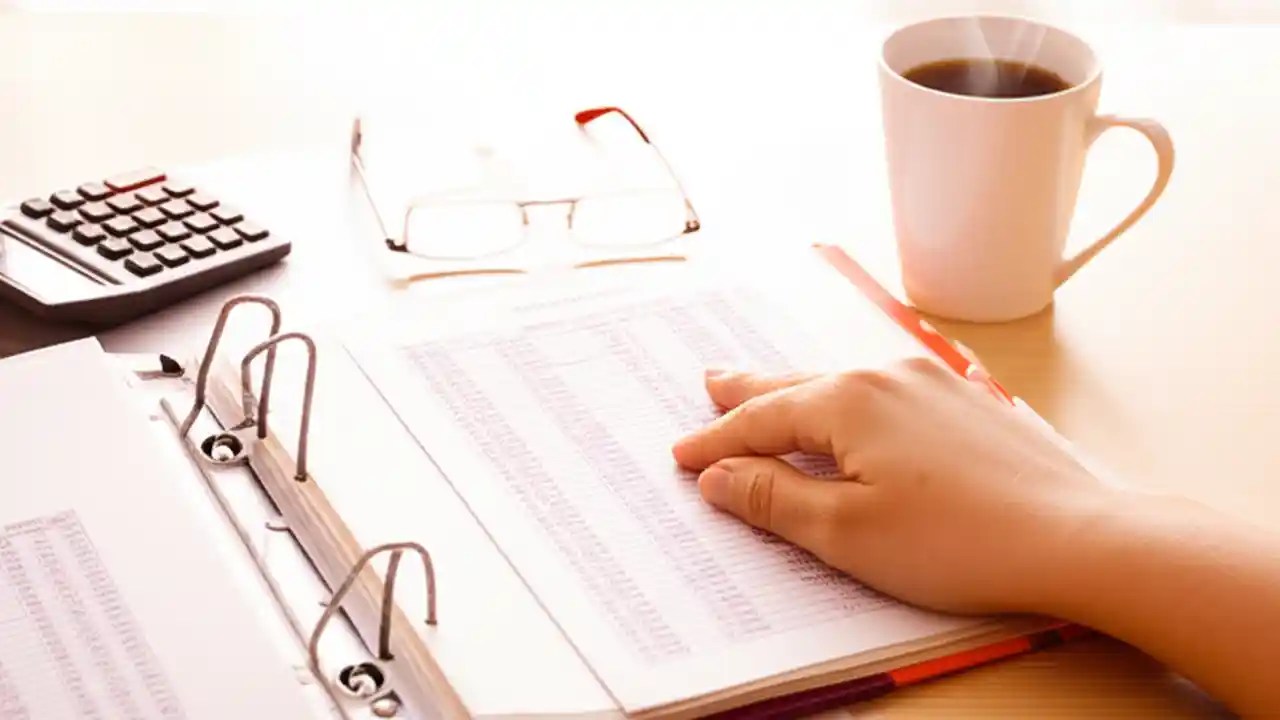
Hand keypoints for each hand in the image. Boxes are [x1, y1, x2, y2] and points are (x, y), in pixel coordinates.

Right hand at [672, 357, 1120, 616]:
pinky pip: (887, 390)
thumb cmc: (959, 541)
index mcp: (847, 401)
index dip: (716, 441)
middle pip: (797, 384)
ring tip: (769, 387)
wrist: (1077, 536)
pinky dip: (851, 398)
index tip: (682, 454)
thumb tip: (718, 474)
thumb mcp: (845, 532)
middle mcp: (886, 376)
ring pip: (843, 382)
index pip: (760, 421)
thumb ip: (772, 498)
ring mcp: (932, 383)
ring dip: (799, 390)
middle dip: (748, 390)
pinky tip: (854, 402)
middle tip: (710, 382)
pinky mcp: (968, 401)